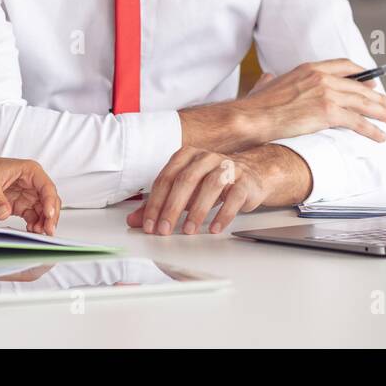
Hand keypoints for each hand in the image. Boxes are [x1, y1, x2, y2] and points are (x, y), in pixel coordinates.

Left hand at [0, 151, 59, 234]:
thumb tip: (5, 213)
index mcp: (29, 171)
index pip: (46, 187)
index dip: (50, 202)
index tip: (48, 215)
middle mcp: (31, 183)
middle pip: (48, 201)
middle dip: (50, 216)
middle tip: (48, 230)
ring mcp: (26, 196)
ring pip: (42, 211)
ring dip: (43, 223)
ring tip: (39, 234)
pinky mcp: (18, 206)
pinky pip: (32, 217)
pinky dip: (34, 225)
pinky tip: (31, 231)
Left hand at [125, 145, 305, 235]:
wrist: (250, 176)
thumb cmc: (212, 183)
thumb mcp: (183, 193)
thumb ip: (159, 204)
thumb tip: (134, 221)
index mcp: (187, 156)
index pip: (166, 178)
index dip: (155, 203)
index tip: (149, 225)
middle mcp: (206, 157)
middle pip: (185, 180)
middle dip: (172, 207)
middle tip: (164, 229)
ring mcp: (227, 167)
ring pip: (210, 186)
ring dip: (197, 211)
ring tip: (188, 230)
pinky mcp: (244, 181)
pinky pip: (234, 197)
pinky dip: (223, 214)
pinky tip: (214, 228)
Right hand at [180, 59, 385, 152]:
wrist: (252, 117)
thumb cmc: (255, 106)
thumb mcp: (266, 84)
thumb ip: (271, 80)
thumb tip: (267, 79)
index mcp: (309, 68)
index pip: (344, 66)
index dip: (363, 75)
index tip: (373, 82)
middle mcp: (321, 77)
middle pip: (359, 86)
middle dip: (378, 97)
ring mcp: (326, 93)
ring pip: (363, 102)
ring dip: (380, 112)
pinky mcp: (328, 112)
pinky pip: (357, 121)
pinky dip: (372, 129)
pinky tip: (380, 136)